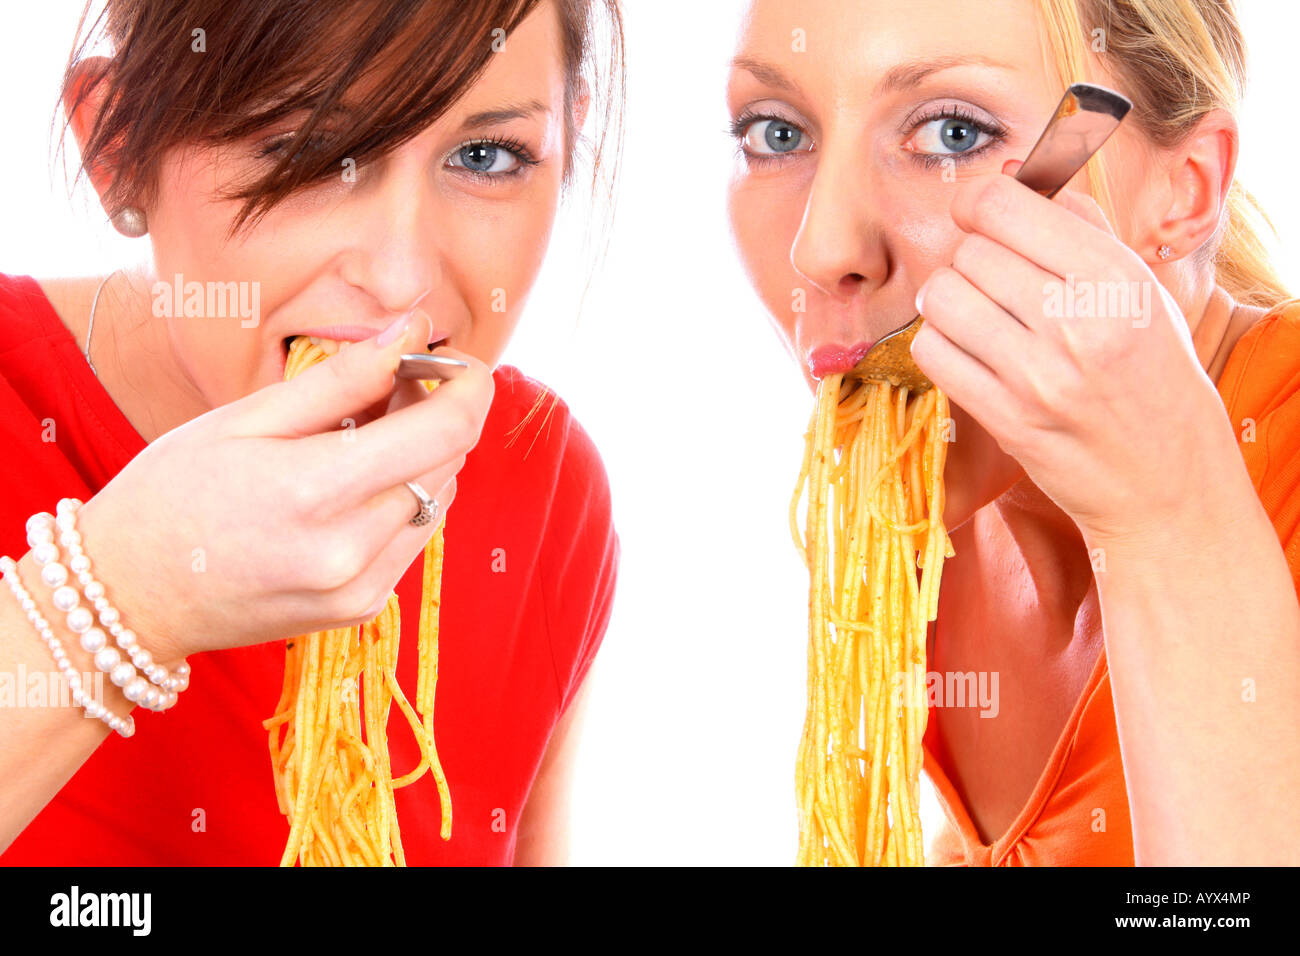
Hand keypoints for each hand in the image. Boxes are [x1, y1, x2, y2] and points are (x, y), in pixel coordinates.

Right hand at [70, 312, 493, 663]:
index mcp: (318, 491)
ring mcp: (360, 588)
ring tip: (357, 439)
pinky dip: (400, 501)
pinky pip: (412, 538)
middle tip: (387, 387)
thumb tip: (412, 330)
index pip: (447, 431)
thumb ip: (343, 377)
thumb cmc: (171, 493)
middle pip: (447, 462)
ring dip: (419, 460)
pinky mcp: (361, 608)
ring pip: (437, 499)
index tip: (460, 361)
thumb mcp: (247, 417)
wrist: (128, 596)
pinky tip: (350, 488)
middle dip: (434, 415)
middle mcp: (351, 549)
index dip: (470, 387)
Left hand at [910, 163, 1238, 547]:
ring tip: (976, 314)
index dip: (978, 203)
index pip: (1005, 207)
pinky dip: (940, 345)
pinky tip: (968, 351)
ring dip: (948, 301)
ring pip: (941, 299)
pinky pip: (933, 353)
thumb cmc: (1150, 372)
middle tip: (990, 280)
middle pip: (969, 253)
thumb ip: (1077, 223)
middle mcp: (1076, 323)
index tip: (980, 214)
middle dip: (969, 258)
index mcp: (1114, 278)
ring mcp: (1038, 376)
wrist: (1165, 478)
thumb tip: (1012, 170)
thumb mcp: (1136, 287)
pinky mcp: (1006, 419)